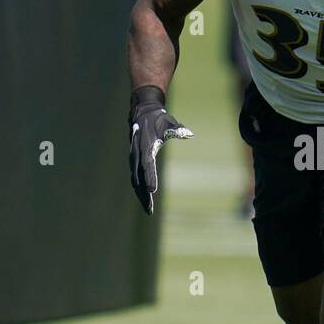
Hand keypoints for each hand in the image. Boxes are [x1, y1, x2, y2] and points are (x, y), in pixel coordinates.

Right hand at [128, 86, 192, 213]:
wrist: (141, 114)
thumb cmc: (158, 120)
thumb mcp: (169, 122)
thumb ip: (178, 129)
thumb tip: (190, 134)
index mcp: (146, 146)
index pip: (147, 164)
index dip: (149, 177)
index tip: (152, 190)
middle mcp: (137, 154)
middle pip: (139, 178)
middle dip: (144, 194)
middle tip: (150, 209)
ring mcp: (134, 159)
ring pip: (136, 181)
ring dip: (141, 195)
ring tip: (148, 210)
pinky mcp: (134, 162)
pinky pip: (136, 178)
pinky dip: (139, 190)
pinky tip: (145, 200)